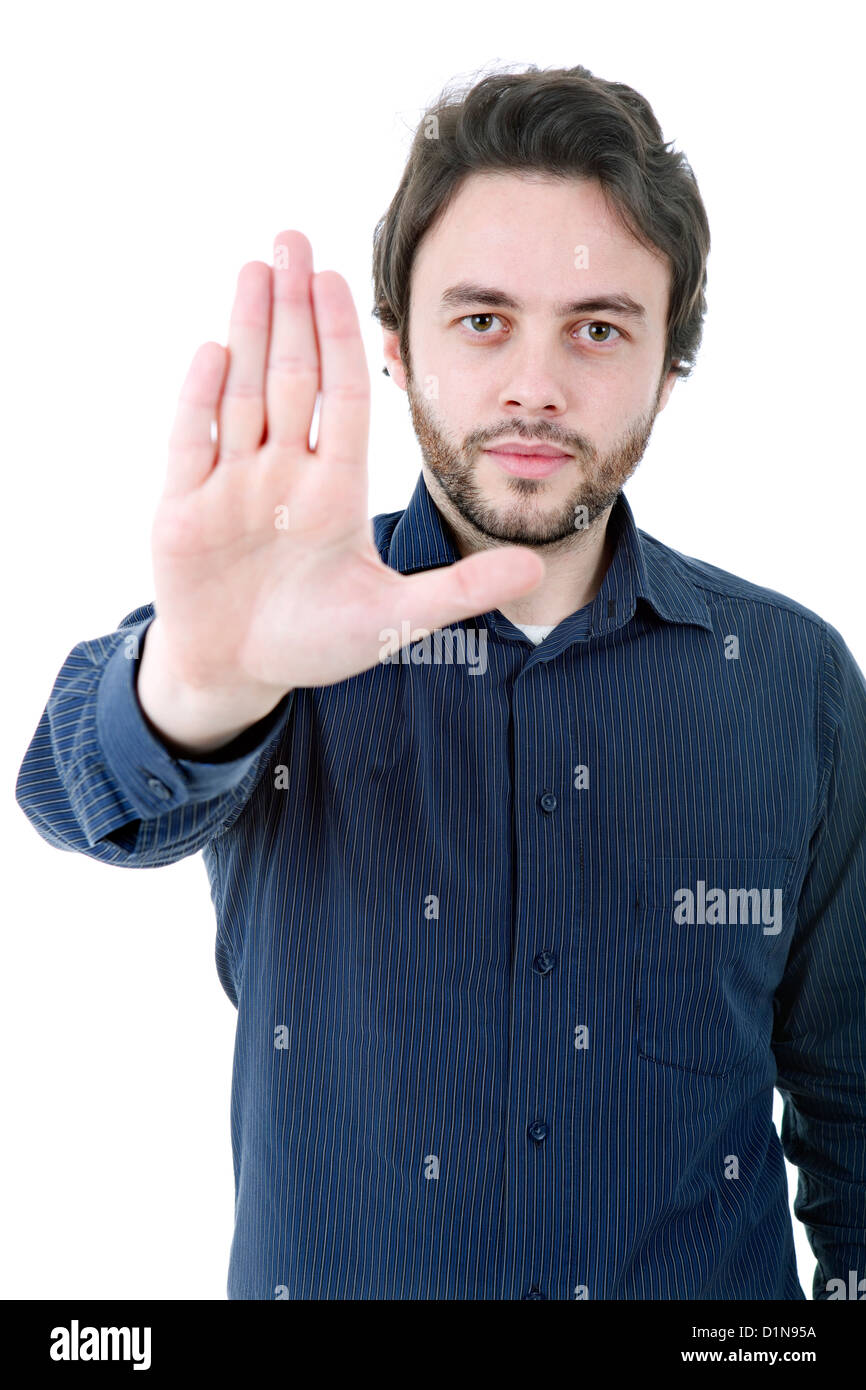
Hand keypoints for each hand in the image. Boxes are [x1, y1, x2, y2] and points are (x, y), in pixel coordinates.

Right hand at [149, 230, 544, 702]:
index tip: (341, 279)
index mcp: (333, 491)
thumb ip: (461, 591)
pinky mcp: (183, 510)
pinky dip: (201, 400)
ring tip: (256, 267)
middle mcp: (281, 474)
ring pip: (241, 393)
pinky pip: (192, 443)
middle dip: (292, 309)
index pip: (340, 398)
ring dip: (249, 330)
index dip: (341, 340)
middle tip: (291, 238)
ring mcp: (229, 487)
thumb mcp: (394, 619)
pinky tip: (215, 348)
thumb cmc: (313, 641)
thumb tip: (537, 573)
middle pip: (289, 376)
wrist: (238, 672)